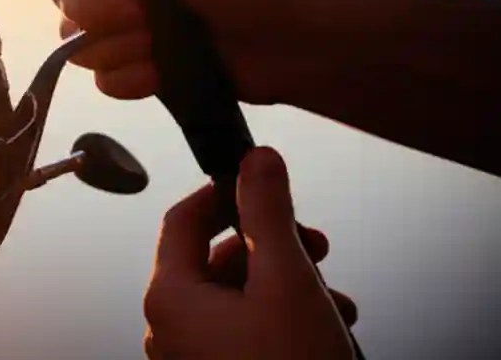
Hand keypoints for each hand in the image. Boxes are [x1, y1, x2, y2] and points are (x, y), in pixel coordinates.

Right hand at [4, 0, 337, 105]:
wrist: (300, 45)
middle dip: (91, 7)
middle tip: (137, 13)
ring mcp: (134, 12)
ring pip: (76, 33)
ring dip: (114, 44)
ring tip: (157, 44)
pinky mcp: (143, 57)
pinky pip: (101, 72)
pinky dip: (127, 76)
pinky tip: (160, 72)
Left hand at [142, 147, 357, 359]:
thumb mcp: (287, 279)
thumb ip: (269, 211)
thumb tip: (257, 160)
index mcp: (170, 297)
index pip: (181, 219)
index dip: (222, 192)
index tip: (257, 183)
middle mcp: (169, 329)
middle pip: (212, 259)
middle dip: (270, 246)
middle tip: (312, 244)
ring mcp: (191, 358)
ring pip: (234, 297)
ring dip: (285, 284)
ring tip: (332, 295)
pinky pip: (240, 331)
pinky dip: (279, 318)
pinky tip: (325, 325)